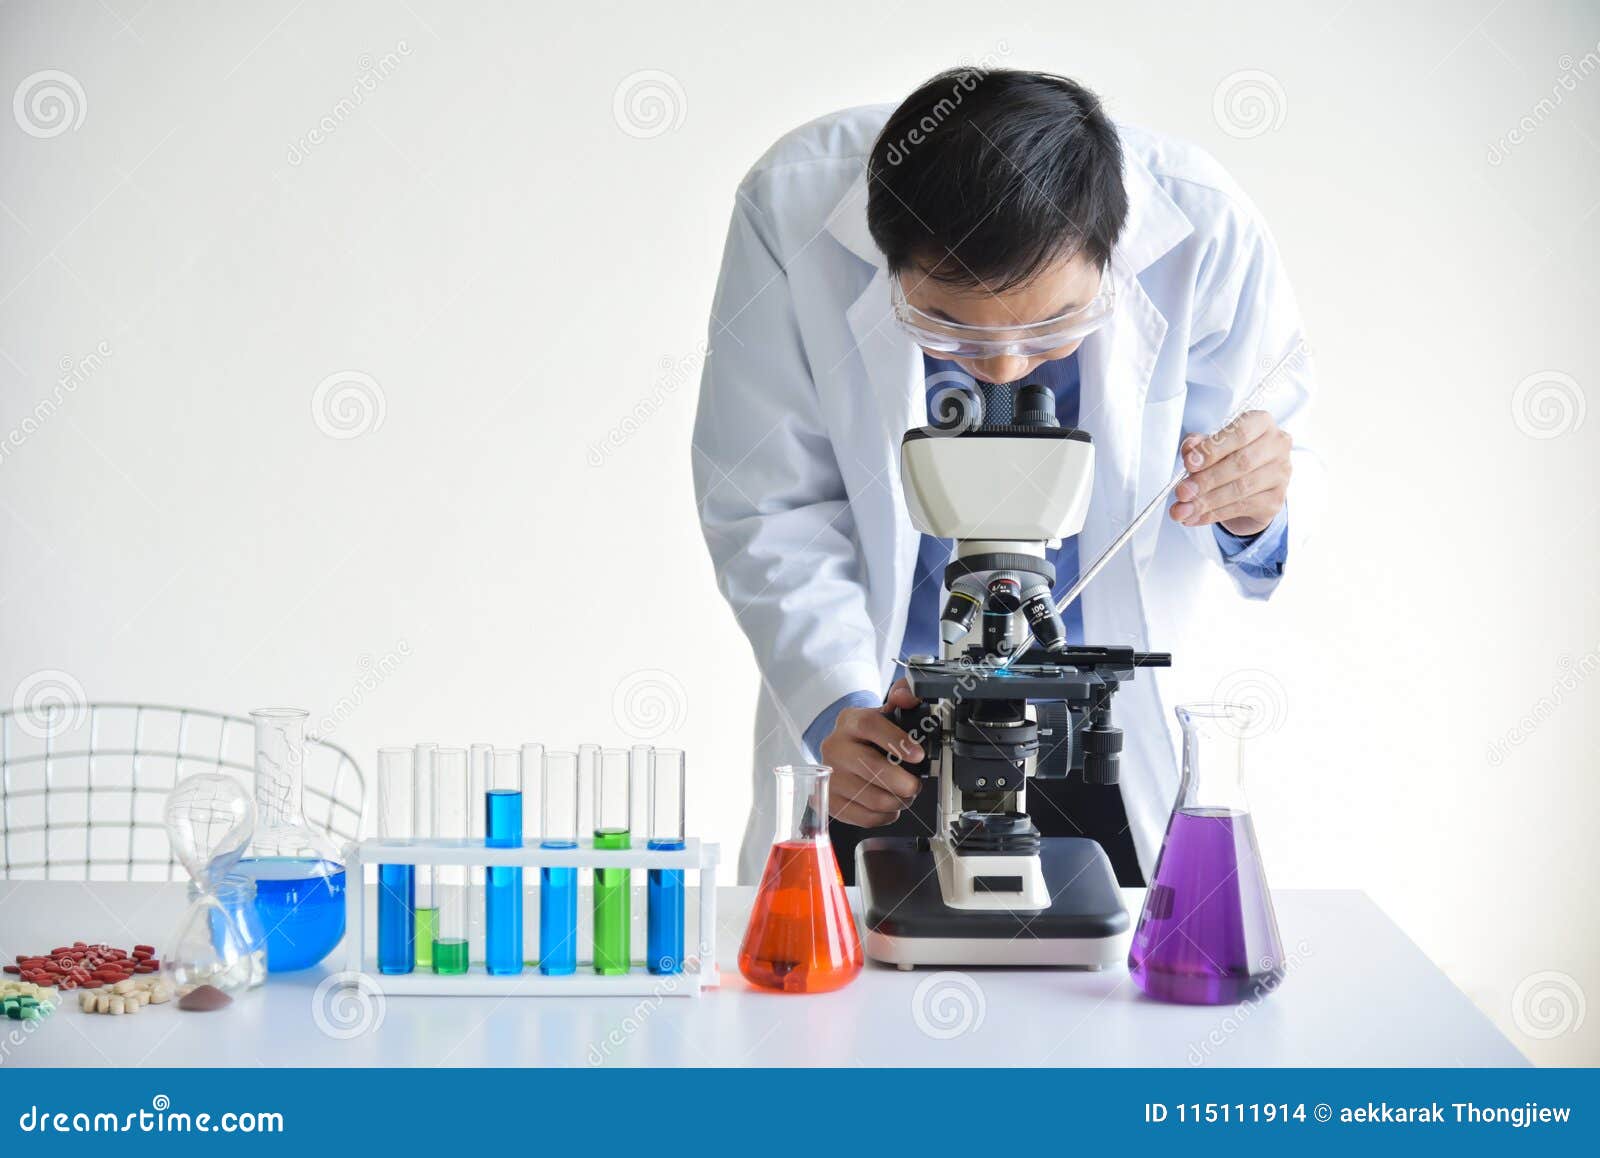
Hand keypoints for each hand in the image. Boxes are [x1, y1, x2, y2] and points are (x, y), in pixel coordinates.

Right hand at [819, 679, 924, 826]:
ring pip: (871, 797)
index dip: (897, 742)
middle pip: (870, 767)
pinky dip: (884, 816)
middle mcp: (835, 746)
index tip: (918, 755)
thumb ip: (904, 697)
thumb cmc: (868, 735)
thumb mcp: (885, 711)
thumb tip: (906, 696)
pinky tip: (890, 806)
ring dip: (897, 801)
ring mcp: (829, 775)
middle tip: (915, 785)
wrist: (841, 750)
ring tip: (905, 795)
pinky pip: (863, 817)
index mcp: (850, 721)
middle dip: (902, 781)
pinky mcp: (829, 800)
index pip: (870, 726)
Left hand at [1169, 410, 1291, 536]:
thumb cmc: (1229, 458)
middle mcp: (1277, 445)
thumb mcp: (1210, 446)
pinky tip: (1195, 517)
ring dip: (1207, 501)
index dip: (1213, 449)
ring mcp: (1280, 474)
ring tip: (1183, 509)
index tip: (1189, 463)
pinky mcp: (1275, 500)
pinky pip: (1242, 507)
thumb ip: (1198, 444)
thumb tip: (1190, 450)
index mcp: (1261, 423)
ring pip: (1241, 488)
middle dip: (1206, 479)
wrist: (1249, 488)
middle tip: (1182, 491)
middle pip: (1241, 463)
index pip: (1240, 433)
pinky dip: (1214, 514)